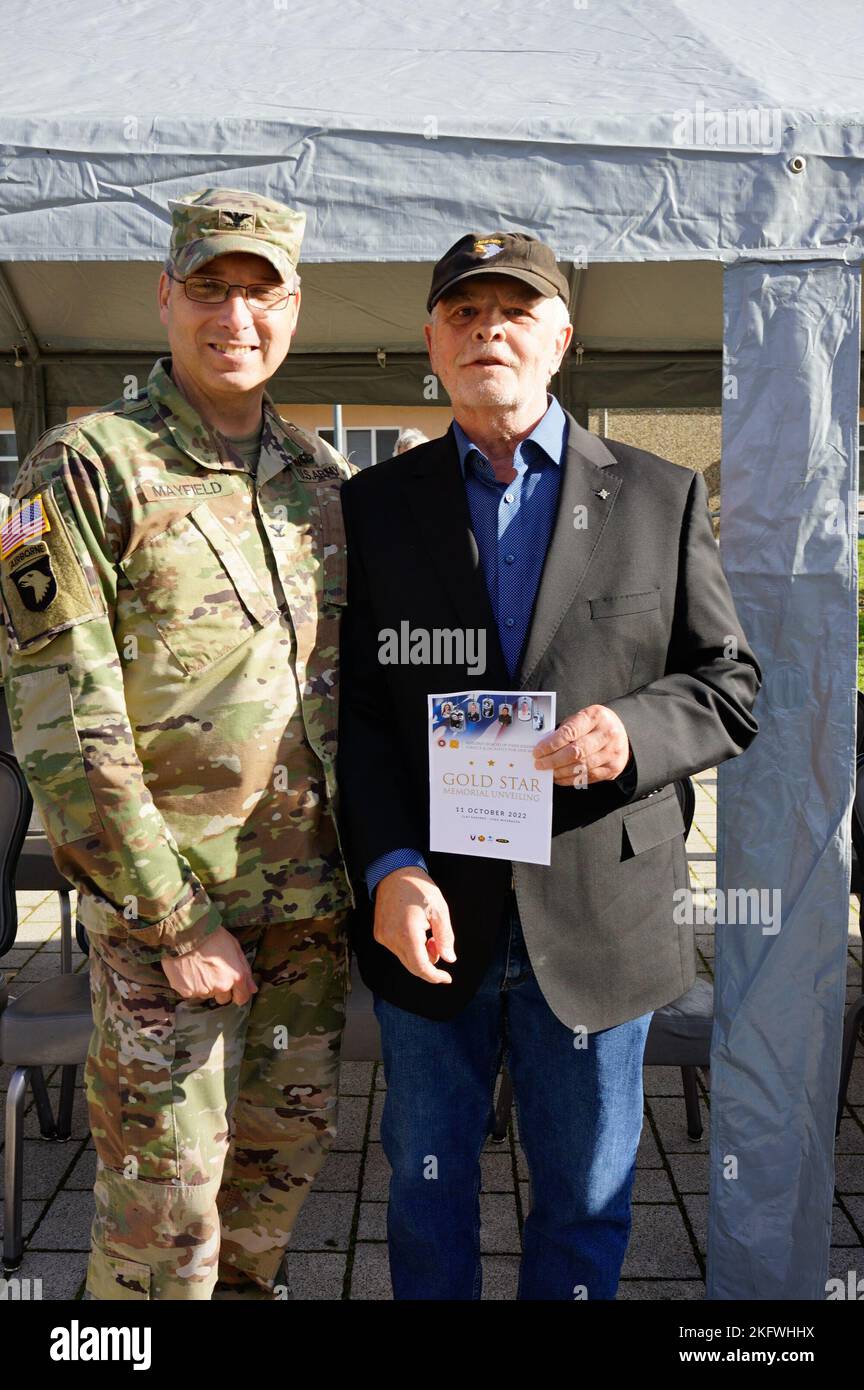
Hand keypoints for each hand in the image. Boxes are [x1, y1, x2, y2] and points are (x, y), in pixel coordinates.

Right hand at [160, 926, 257, 1005]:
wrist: (185, 934)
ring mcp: (204, 990)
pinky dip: (191, 985)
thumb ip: (245, 971)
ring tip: (199, 967)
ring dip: (205, 985)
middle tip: (212, 972)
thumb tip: (253, 989)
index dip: (238, 994)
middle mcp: (221, 986)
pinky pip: (192, 992)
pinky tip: (189, 970)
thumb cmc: (212, 937)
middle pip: (223, 999)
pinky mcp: (187, 992)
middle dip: (220, 989)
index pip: (242, 998)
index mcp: (235, 976)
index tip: (233, 989)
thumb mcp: (235, 948)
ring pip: (207, 994)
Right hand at [373, 867, 456, 984]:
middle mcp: (391, 939)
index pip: (421, 967)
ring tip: (428, 933)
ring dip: (420, 954)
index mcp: (407, 934)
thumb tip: (449, 958)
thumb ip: (445, 937)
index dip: (435, 976)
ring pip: (405, 958)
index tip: (446, 978)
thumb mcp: (439, 910)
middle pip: (412, 966)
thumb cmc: (417, 887)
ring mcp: (383, 937)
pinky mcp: (379, 933)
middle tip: (440, 946)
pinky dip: (409, 948)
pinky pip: (397, 949)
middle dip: (430, 963)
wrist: (394, 872)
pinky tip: (417, 931)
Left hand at [533, 704, 629, 786]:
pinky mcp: (613, 768)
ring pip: (581, 767)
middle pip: (576, 752)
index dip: (551, 744)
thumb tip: (543, 747)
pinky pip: (587, 777)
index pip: (570, 732)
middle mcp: (607, 734)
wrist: (621, 732)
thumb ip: (565, 730)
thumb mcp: (582, 718)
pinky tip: (559, 777)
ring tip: (548, 771)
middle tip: (539, 764)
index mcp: (596, 716)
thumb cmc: (595, 724)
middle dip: (553, 760)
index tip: (538, 751)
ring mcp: (612, 752)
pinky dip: (570, 779)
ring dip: (560, 772)